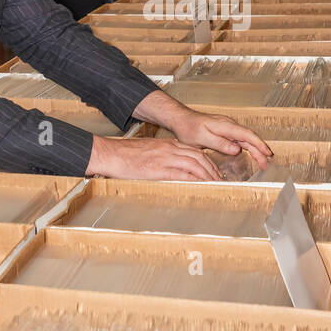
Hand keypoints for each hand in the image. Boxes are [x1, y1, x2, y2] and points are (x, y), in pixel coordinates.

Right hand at [87, 136, 221, 180]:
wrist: (111, 154)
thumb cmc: (126, 155)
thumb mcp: (149, 151)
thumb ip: (163, 157)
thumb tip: (174, 168)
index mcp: (168, 144)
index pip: (195, 151)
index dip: (208, 162)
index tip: (214, 171)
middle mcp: (169, 149)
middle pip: (199, 157)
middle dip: (212, 169)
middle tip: (220, 180)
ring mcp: (165, 158)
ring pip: (194, 164)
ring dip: (207, 175)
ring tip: (215, 185)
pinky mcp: (158, 169)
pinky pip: (181, 174)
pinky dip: (193, 179)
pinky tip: (200, 185)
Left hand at [168, 110, 272, 170]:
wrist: (181, 119)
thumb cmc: (188, 128)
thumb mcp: (202, 138)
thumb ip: (220, 143)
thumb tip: (237, 149)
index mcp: (225, 126)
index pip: (247, 135)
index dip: (259, 144)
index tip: (267, 153)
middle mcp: (229, 125)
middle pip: (249, 138)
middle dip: (260, 150)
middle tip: (267, 163)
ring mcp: (228, 128)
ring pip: (246, 139)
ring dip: (256, 149)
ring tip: (263, 161)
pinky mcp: (225, 131)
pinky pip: (241, 139)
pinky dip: (248, 147)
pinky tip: (252, 153)